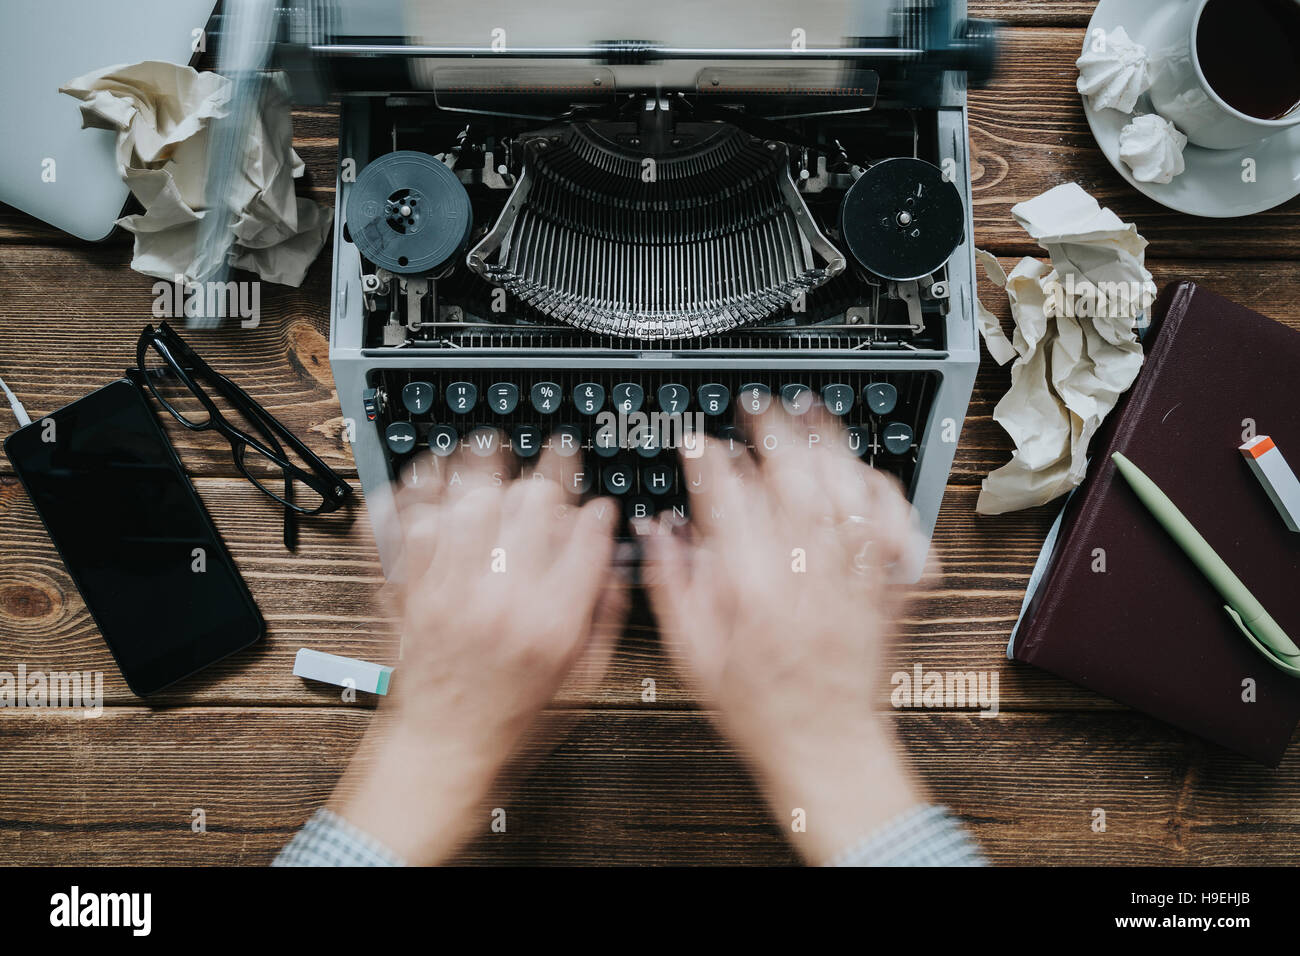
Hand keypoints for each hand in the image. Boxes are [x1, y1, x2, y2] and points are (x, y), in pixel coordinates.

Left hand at [329, 436, 624, 863]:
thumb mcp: (583, 679)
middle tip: (552, 458)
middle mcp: (501, 598)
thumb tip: (614, 561)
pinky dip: (416, 494)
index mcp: (552, 621)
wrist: (445, 749)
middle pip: (530, 504)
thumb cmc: (514, 719)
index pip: (585, 535)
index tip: (597, 503)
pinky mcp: (411, 591)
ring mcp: (449, 591)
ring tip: (489, 446)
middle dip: (547, 471)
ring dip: (480, 465)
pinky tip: (430, 474)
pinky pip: (408, 526)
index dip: (597, 508)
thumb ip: (603, 615)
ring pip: (466, 500)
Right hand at [645, 407, 930, 863]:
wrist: (826, 749)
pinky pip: (898, 534)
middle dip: (774, 435)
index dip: (709, 464)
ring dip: (830, 449)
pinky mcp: (889, 595)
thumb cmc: (760, 712)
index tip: (699, 443)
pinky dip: (885, 496)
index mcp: (754, 593)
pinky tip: (865, 475)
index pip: (728, 505)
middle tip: (759, 407)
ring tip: (813, 415)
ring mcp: (854, 584)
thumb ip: (674, 587)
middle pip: (794, 485)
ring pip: (847, 499)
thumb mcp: (694, 657)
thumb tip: (658, 533)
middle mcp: (808, 580)